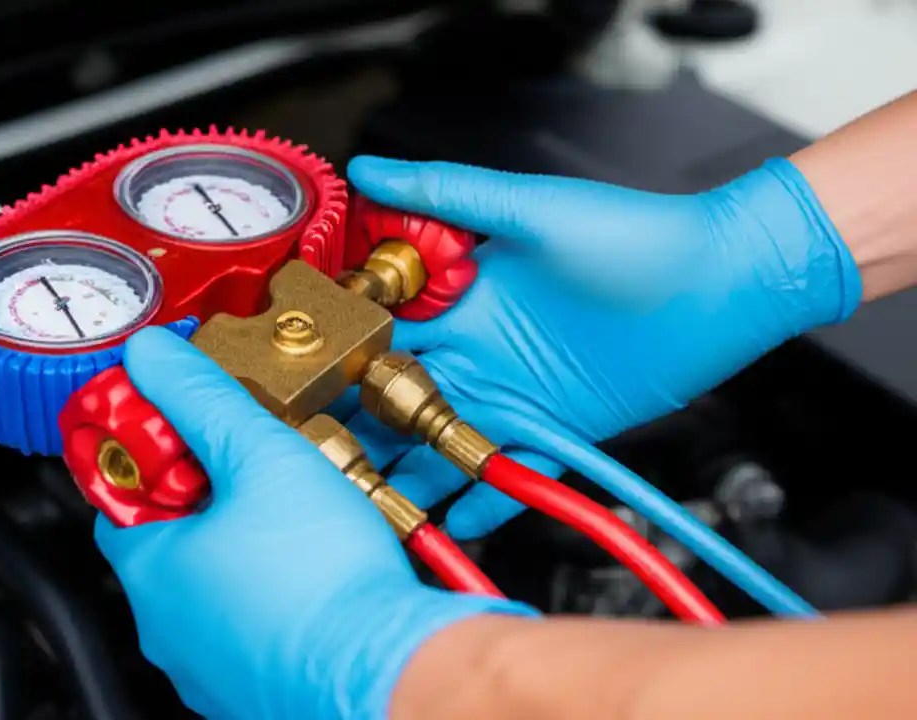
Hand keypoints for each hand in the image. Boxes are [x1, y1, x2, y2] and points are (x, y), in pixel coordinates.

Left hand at [95, 327, 534, 718]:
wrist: (393, 674)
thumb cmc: (326, 584)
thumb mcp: (260, 454)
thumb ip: (200, 397)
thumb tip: (153, 356)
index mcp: (150, 570)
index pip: (113, 493)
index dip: (146, 448)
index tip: (175, 423)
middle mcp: (168, 627)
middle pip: (166, 537)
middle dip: (205, 494)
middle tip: (248, 461)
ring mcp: (211, 666)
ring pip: (213, 583)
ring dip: (242, 543)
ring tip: (291, 512)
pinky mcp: (259, 687)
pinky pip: (252, 624)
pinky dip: (272, 591)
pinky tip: (312, 569)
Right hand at [344, 156, 860, 538]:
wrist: (721, 282)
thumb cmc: (634, 237)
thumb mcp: (531, 210)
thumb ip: (448, 196)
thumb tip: (368, 169)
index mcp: (463, 297)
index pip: (383, 328)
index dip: (342, 352)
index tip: (300, 376)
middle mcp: (478, 350)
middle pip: (398, 394)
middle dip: (357, 423)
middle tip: (316, 454)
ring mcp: (511, 394)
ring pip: (438, 440)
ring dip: (403, 471)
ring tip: (361, 501)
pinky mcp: (550, 431)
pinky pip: (502, 474)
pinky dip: (474, 504)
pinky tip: (442, 527)